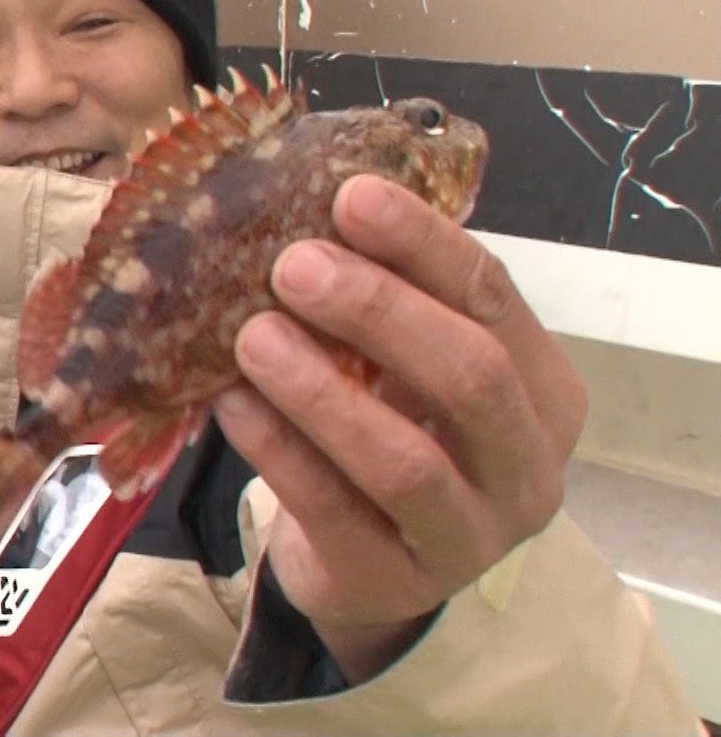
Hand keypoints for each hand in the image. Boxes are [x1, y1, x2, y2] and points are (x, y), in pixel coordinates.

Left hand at [213, 174, 586, 681]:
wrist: (372, 566)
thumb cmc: (396, 433)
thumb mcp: (411, 369)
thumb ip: (390, 301)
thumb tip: (314, 209)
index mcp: (544, 390)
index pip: (493, 299)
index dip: (423, 244)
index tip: (351, 196)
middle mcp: (525, 466)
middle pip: (469, 376)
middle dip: (378, 312)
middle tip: (294, 266)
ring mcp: (467, 536)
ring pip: (404, 460)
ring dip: (321, 391)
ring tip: (252, 336)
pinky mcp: (393, 581)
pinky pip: (335, 511)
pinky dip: (280, 451)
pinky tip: (234, 405)